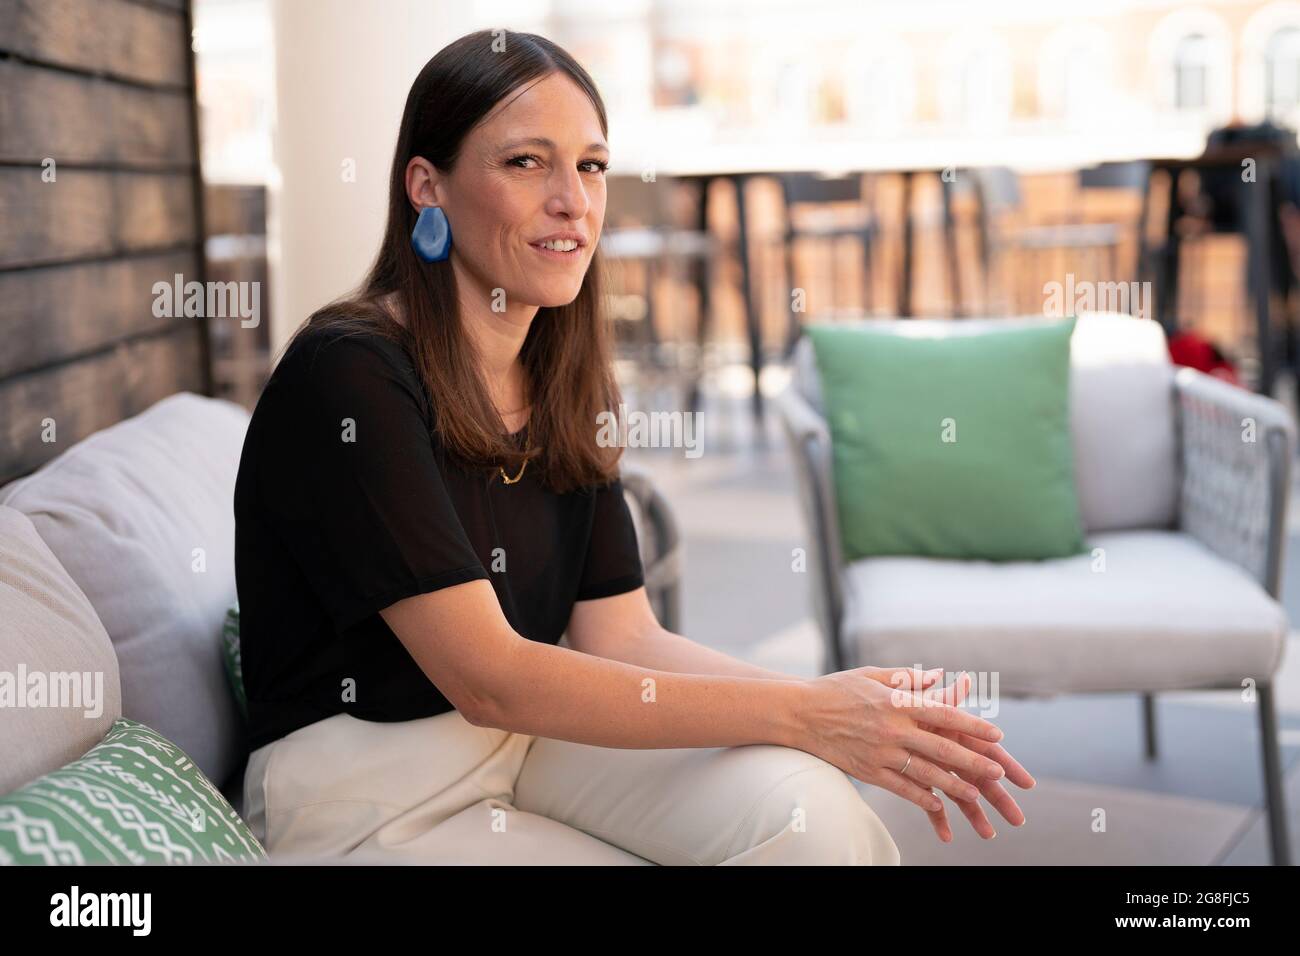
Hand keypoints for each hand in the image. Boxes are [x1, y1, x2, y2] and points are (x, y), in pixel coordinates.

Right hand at [803, 667, 1031, 842]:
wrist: (799, 713)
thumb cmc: (836, 689)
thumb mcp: (871, 674)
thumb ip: (908, 677)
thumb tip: (940, 676)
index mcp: (896, 701)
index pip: (944, 713)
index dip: (973, 725)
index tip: (997, 735)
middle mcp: (892, 728)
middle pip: (942, 748)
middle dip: (974, 761)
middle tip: (998, 771)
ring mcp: (880, 752)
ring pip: (926, 774)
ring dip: (955, 785)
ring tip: (977, 794)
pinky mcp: (868, 771)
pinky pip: (902, 788)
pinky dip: (922, 798)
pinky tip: (939, 804)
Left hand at [910, 673, 1035, 841]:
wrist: (863, 716)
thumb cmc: (894, 703)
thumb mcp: (918, 700)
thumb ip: (942, 696)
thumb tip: (965, 679)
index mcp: (955, 733)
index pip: (986, 750)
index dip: (1008, 766)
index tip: (1028, 784)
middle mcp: (950, 752)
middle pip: (979, 777)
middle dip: (999, 798)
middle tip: (1018, 820)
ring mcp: (936, 768)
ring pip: (959, 794)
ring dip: (973, 814)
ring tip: (988, 835)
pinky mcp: (917, 780)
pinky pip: (929, 803)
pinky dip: (937, 818)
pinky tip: (945, 836)